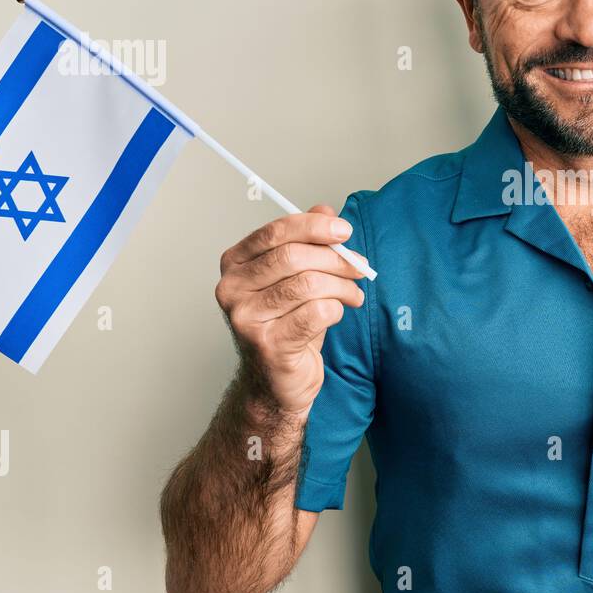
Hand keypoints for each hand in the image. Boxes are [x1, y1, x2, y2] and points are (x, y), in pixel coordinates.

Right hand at [215, 204, 368, 413]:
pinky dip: (335, 310)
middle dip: (335, 258)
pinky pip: (315, 313)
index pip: (275, 232)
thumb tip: (325, 210)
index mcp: (236, 264)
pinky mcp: (267, 344)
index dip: (313, 227)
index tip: (344, 231)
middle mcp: (232, 289)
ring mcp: (246, 318)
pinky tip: (337, 314)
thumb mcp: (297, 278)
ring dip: (342, 286)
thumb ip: (307, 243)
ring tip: (354, 294)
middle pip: (293, 257)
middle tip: (360, 266)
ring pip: (308, 284)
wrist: (276, 383)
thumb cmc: (288, 326)